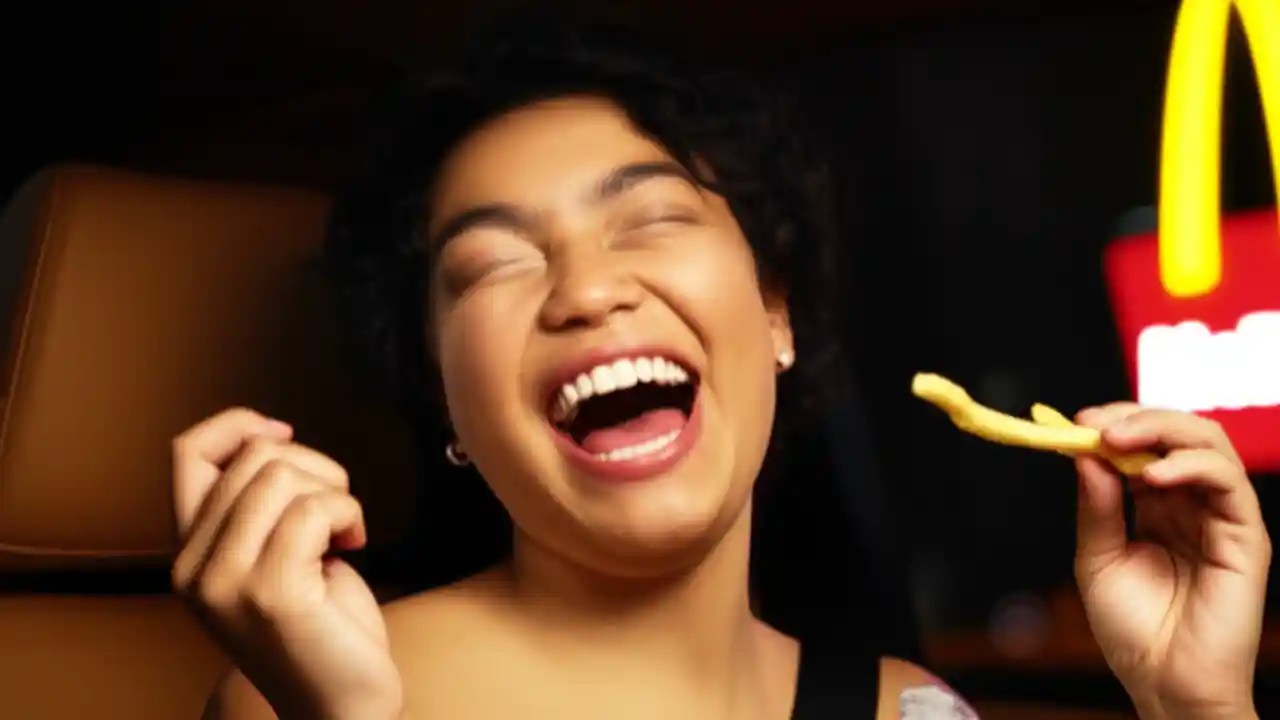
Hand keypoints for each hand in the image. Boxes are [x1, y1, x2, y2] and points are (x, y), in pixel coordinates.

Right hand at [171, 408, 402, 719]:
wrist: (343, 704)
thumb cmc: (324, 626)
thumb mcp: (275, 554)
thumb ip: (255, 507)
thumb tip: (267, 437)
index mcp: (189, 555)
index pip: (186, 453)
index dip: (237, 424)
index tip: (283, 432)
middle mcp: (193, 568)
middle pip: (252, 457)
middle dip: (313, 466)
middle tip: (335, 512)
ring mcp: (225, 581)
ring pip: (281, 474)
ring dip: (334, 491)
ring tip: (343, 532)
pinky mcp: (269, 591)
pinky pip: (314, 508)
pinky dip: (348, 513)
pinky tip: (353, 546)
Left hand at [1073, 403, 1270, 719]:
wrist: (1162, 683)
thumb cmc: (1133, 631)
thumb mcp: (1097, 558)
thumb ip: (1095, 507)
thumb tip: (1085, 455)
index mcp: (1157, 506)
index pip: (1146, 444)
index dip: (1116, 424)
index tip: (1077, 422)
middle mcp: (1192, 505)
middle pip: (1180, 434)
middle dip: (1137, 418)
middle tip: (1096, 424)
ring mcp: (1221, 517)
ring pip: (1210, 445)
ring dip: (1163, 430)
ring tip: (1120, 440)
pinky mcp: (1244, 537)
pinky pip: (1228, 483)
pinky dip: (1192, 465)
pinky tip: (1155, 474)